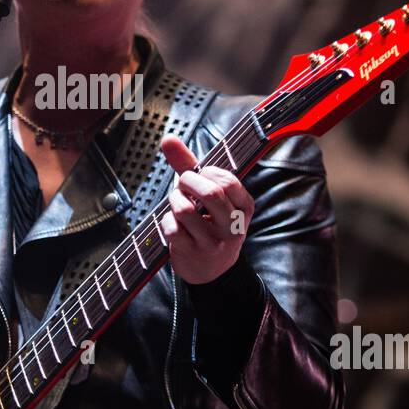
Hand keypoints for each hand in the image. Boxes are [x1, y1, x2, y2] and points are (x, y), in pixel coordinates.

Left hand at [158, 135, 254, 284]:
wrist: (212, 270)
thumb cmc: (210, 223)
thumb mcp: (210, 196)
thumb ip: (191, 166)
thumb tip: (168, 139)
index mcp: (243, 208)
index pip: (227, 180)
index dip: (206, 172)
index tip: (199, 175)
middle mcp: (232, 226)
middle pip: (210, 193)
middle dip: (188, 181)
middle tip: (183, 184)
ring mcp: (213, 242)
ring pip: (185, 209)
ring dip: (174, 199)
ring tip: (176, 202)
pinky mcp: (192, 253)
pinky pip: (172, 228)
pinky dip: (165, 220)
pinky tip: (172, 223)